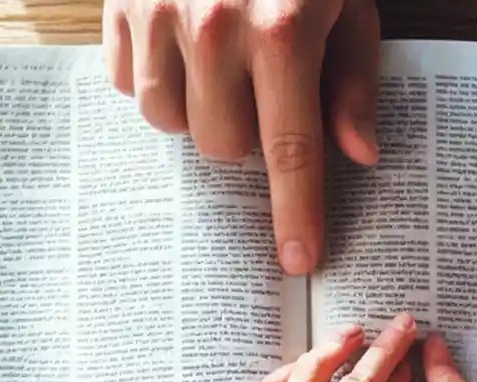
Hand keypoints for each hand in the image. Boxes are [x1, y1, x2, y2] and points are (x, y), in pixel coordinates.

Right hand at [102, 0, 381, 274]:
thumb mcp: (350, 2)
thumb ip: (354, 79)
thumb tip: (358, 155)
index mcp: (282, 30)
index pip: (291, 151)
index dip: (296, 212)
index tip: (300, 260)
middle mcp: (214, 29)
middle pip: (225, 146)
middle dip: (250, 136)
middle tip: (264, 95)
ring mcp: (157, 16)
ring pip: (171, 124)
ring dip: (199, 112)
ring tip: (220, 68)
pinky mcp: (118, 7)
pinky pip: (129, 87)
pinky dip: (155, 80)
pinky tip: (180, 45)